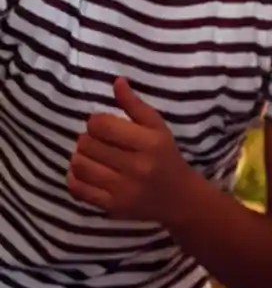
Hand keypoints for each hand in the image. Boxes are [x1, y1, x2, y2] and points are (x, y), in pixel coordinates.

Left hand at [67, 78, 199, 223]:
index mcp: (149, 143)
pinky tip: (85, 172)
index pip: (101, 125)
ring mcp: (123, 188)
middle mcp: (136, 166)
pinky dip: (75, 177)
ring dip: (80, 157)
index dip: (96, 122)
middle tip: (98, 142)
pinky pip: (78, 188)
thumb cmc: (166, 156)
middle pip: (87, 144)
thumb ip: (135, 105)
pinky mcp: (111, 206)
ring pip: (79, 165)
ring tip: (91, 156)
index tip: (104, 126)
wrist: (179, 198)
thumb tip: (117, 81)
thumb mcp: (158, 127)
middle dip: (88, 139)